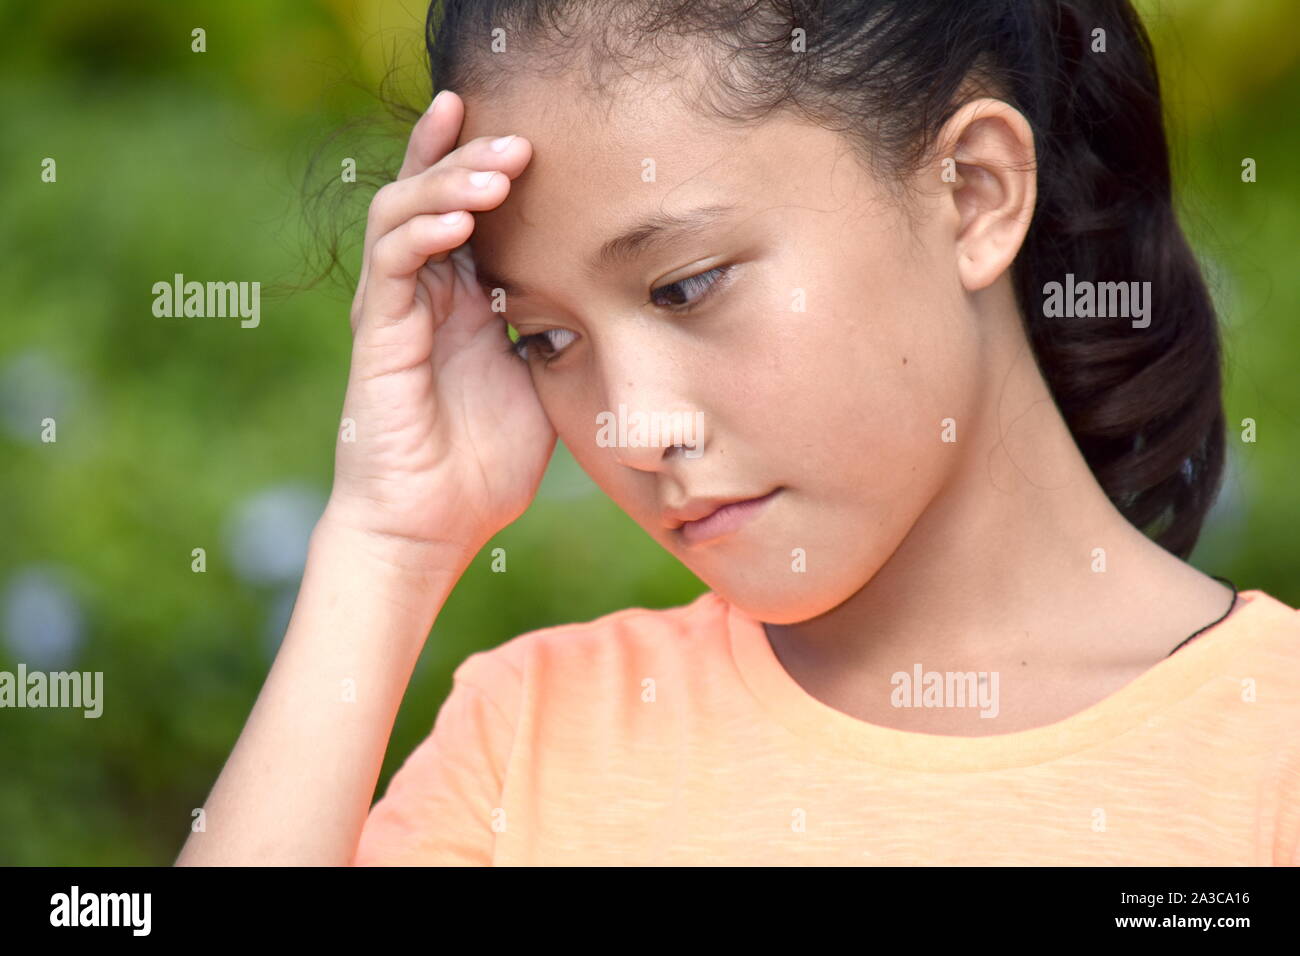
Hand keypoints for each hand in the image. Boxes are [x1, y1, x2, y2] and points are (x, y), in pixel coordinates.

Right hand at [327, 90, 555, 555]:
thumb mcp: (540, 385)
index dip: (485, 166)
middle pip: (432, 194)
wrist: (432, 529)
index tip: (536, 131)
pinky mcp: (378, 336)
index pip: (467, 212)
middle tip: (523, 138)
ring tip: (498, 170)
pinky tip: (459, 221)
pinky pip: (392, 266)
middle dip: (473, 159)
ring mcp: (395, 309)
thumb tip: (611, 295)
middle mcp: (424, 293)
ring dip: (448, 184)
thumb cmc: (483, 465)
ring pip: (404, 214)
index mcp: (463, 300)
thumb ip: (557, 333)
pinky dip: (422, 234)